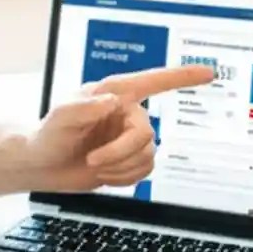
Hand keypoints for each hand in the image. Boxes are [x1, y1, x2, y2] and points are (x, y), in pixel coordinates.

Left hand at [25, 65, 214, 192]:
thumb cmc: (47, 134)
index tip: (210, 73)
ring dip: (119, 167)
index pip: (154, 81)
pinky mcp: (129, 159)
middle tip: (93, 160)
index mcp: (114, 93)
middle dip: (120, 153)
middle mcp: (127, 112)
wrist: (42, 165)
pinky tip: (104, 175)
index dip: (183, 76)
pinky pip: (144, 171)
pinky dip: (123, 178)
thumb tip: (113, 103)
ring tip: (95, 165)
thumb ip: (83, 108)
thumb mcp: (59, 118)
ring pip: (147, 155)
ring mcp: (129, 136)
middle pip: (146, 134)